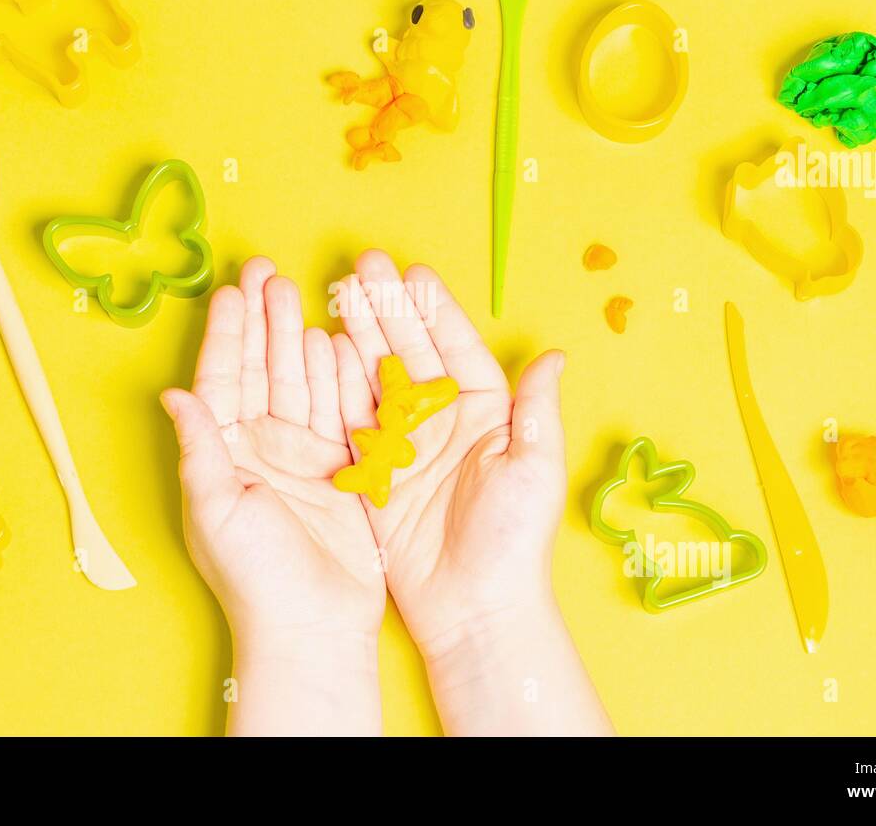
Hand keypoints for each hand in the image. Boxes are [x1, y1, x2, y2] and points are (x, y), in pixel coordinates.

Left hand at [162, 257, 384, 734]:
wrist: (313, 626)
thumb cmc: (256, 577)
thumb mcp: (216, 511)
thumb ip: (200, 450)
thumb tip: (173, 394)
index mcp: (222, 454)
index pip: (221, 380)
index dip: (226, 333)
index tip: (233, 290)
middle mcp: (258, 448)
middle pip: (260, 369)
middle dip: (263, 319)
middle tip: (268, 269)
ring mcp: (299, 456)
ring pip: (297, 381)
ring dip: (296, 336)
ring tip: (298, 291)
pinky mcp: (337, 468)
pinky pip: (335, 409)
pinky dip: (334, 374)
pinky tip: (332, 340)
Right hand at [333, 250, 612, 734]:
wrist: (474, 609)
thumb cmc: (514, 540)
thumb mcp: (534, 469)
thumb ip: (537, 410)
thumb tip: (555, 355)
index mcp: (487, 415)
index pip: (457, 349)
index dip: (434, 310)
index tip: (411, 273)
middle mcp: (444, 423)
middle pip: (411, 353)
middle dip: (386, 309)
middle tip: (360, 267)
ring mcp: (406, 446)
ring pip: (377, 378)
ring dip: (358, 336)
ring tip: (335, 294)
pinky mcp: (375, 475)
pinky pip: (352, 421)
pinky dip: (336, 387)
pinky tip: (320, 352)